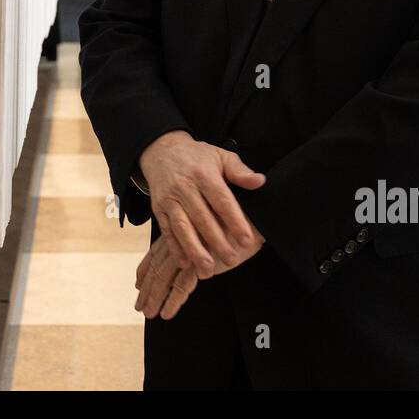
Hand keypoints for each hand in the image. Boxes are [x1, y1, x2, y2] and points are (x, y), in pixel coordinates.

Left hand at [135, 222, 264, 319]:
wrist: (248, 221)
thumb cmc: (231, 225)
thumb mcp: (208, 233)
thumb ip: (195, 243)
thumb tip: (188, 259)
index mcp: (178, 233)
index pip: (155, 253)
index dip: (145, 269)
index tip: (138, 283)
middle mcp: (178, 243)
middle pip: (156, 269)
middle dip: (147, 288)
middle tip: (140, 305)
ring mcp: (187, 253)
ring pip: (163, 279)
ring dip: (155, 298)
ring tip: (149, 313)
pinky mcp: (199, 264)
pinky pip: (181, 286)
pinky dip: (172, 301)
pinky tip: (167, 313)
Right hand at [137, 130, 264, 274]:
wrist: (161, 150)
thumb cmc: (197, 156)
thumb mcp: (220, 156)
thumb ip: (240, 171)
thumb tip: (260, 181)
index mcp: (204, 174)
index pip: (221, 201)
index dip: (234, 221)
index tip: (246, 239)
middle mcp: (185, 187)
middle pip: (202, 218)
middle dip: (217, 242)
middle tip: (232, 260)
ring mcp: (170, 199)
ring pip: (182, 227)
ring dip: (194, 249)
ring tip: (207, 268)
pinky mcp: (158, 208)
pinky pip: (166, 230)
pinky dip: (174, 248)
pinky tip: (184, 263)